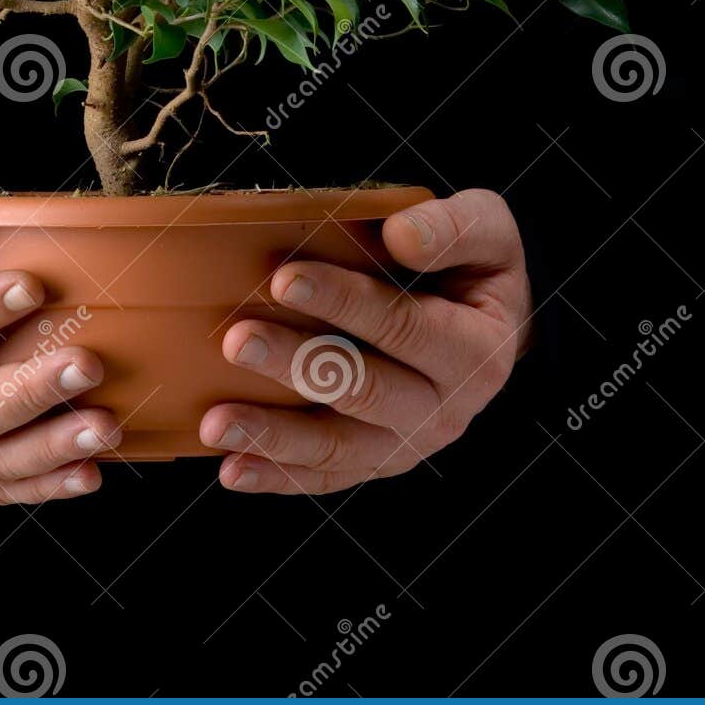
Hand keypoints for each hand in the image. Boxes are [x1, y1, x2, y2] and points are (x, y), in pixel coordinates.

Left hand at [201, 188, 531, 495]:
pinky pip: (326, 474)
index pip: (405, 326)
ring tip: (216, 423)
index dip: (345, 302)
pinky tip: (231, 469)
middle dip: (297, 364)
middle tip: (237, 341)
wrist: (488, 326)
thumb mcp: (488, 231)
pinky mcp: (376, 460)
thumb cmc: (474, 266)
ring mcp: (409, 442)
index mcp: (476, 351)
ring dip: (275, 436)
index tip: (285, 278)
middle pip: (364, 390)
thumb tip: (400, 235)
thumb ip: (453, 227)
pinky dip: (278, 476)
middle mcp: (446, 408)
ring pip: (339, 447)